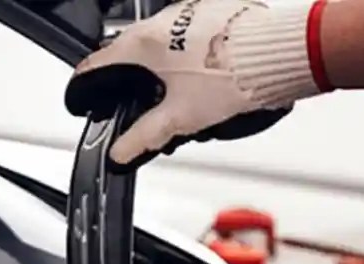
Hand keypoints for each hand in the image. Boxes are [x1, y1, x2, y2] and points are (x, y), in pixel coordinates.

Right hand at [64, 0, 333, 169]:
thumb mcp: (182, 118)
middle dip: (131, 85)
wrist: (279, 53)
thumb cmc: (234, 76)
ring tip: (184, 100)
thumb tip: (122, 151)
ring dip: (161, 71)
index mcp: (143, 45)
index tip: (84, 100)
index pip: (95, 64)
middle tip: (143, 113)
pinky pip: (186, 37)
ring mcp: (185, 14)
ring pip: (159, 46)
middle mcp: (160, 22)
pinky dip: (186, 58)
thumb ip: (145, 135)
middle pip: (129, 55)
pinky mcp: (210, 13)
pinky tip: (205, 80)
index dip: (85, 87)